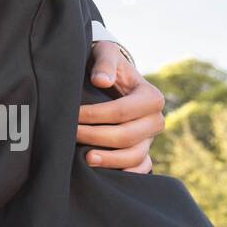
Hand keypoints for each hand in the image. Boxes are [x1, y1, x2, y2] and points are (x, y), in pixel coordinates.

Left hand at [78, 41, 164, 172]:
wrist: (111, 78)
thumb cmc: (106, 65)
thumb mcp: (105, 53)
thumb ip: (104, 63)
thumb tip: (101, 81)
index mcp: (150, 96)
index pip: (123, 111)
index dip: (96, 115)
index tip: (73, 114)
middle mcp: (155, 119)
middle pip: (128, 136)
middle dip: (97, 137)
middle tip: (71, 134)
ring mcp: (150, 138)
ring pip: (135, 156)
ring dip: (110, 160)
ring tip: (86, 159)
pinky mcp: (143, 150)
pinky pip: (140, 168)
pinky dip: (125, 172)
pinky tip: (103, 172)